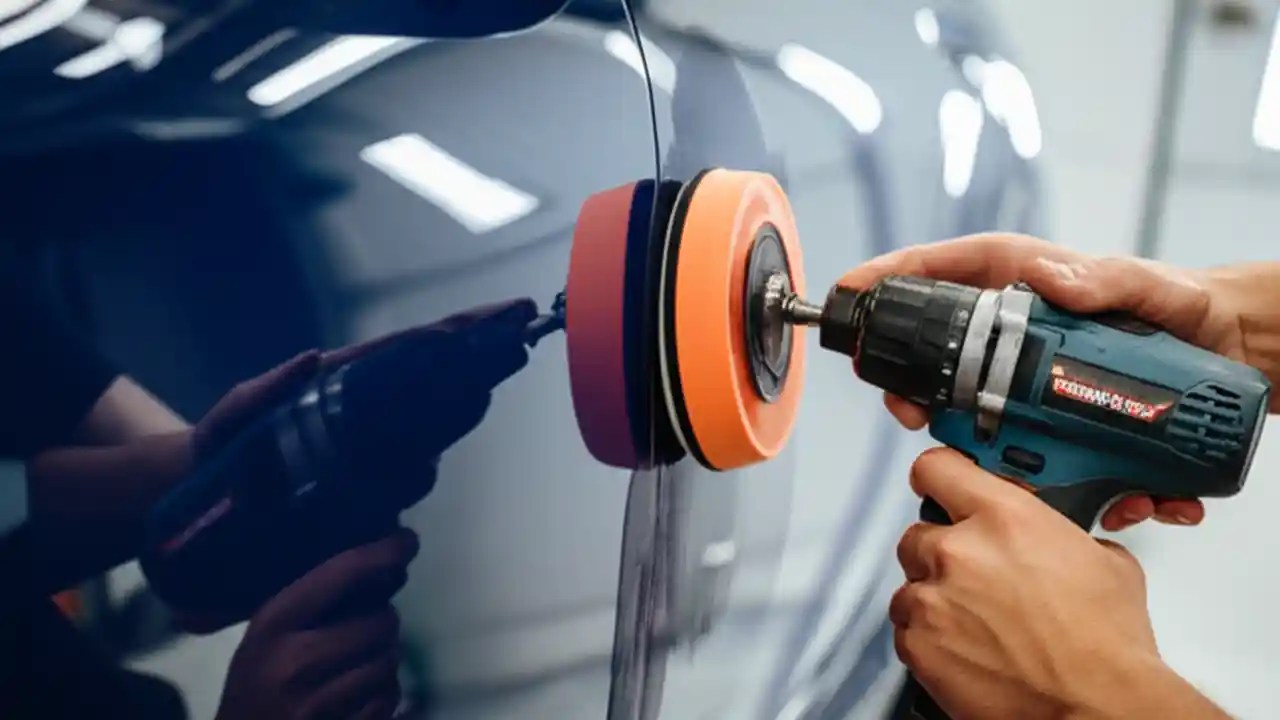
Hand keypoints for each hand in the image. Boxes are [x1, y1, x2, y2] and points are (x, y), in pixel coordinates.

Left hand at [177, 298, 534, 633]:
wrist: (202, 501)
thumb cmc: (220, 444)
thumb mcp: (234, 411)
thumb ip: (265, 389)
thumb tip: (312, 358)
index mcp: (347, 383)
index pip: (413, 349)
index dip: (461, 330)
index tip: (506, 312)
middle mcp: (369, 414)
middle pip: (438, 383)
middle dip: (479, 361)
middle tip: (517, 341)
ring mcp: (373, 453)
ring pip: (430, 433)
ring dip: (458, 410)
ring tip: (480, 391)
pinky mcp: (368, 494)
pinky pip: (406, 476)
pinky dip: (420, 464)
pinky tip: (425, 459)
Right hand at [215, 529, 417, 719]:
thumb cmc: (257, 685)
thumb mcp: (267, 635)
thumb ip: (314, 602)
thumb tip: (384, 566)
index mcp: (275, 623)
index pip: (343, 573)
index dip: (384, 552)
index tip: (407, 540)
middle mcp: (296, 660)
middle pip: (382, 621)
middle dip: (382, 622)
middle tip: (364, 629)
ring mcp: (318, 702)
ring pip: (390, 661)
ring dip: (383, 659)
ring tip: (355, 665)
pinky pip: (389, 698)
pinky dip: (383, 693)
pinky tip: (357, 696)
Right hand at [841, 233, 1266, 530]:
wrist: (1235, 357)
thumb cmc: (1186, 307)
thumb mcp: (1149, 286)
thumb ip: (1103, 279)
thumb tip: (1046, 278)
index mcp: (1023, 288)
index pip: (941, 271)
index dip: (888, 281)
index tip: (851, 296)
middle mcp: (1018, 337)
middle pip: (938, 359)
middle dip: (914, 391)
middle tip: (913, 415)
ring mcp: (1035, 386)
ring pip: (978, 424)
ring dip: (987, 458)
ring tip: (1028, 477)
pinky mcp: (1063, 428)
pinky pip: (1038, 461)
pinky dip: (1063, 489)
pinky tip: (1114, 497)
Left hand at [892, 448, 1229, 719]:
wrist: (1098, 707)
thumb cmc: (1105, 645)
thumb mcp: (1103, 561)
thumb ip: (1060, 534)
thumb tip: (1052, 538)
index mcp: (1003, 517)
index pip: (937, 468)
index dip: (938, 477)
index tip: (939, 485)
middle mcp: (959, 551)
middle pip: (918, 533)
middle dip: (942, 553)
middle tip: (976, 578)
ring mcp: (932, 598)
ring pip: (910, 584)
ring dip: (934, 598)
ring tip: (976, 623)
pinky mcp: (918, 645)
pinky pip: (906, 630)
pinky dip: (928, 638)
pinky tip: (966, 649)